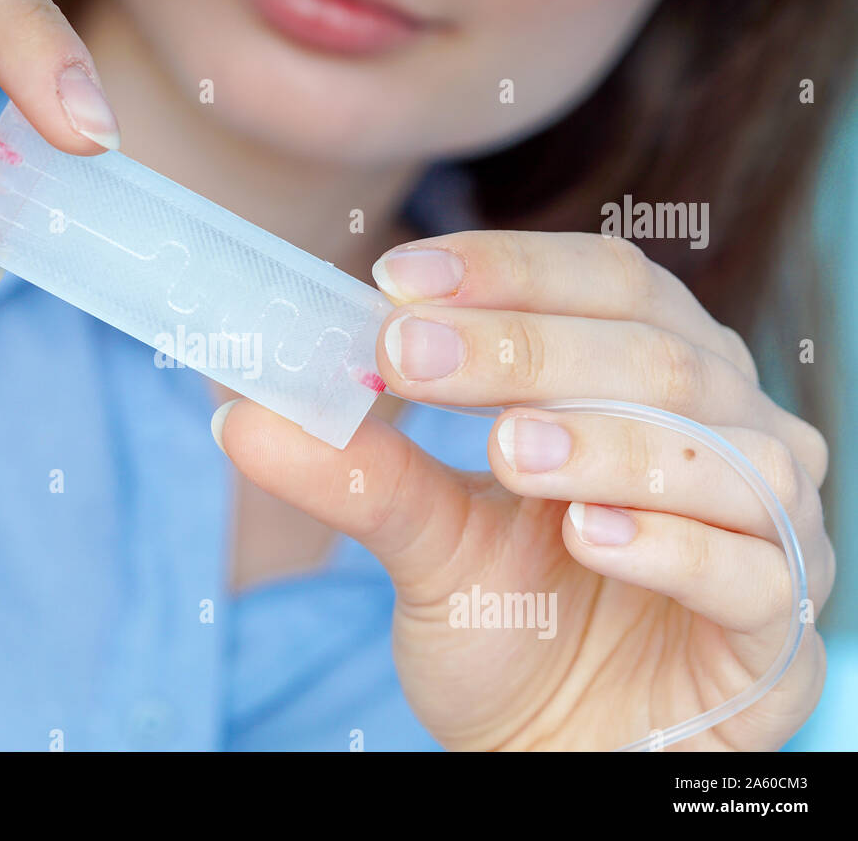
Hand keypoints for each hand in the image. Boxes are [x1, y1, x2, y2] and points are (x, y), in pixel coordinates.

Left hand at [215, 230, 831, 749]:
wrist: (556, 745)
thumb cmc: (512, 626)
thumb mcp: (427, 539)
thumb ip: (359, 473)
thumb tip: (238, 413)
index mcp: (649, 379)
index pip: (603, 284)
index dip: (507, 270)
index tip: (396, 277)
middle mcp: (722, 430)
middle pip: (650, 353)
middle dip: (525, 348)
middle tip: (410, 355)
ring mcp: (762, 524)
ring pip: (714, 450)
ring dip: (603, 441)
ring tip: (507, 453)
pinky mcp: (775, 624)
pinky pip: (749, 568)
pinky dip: (669, 544)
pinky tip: (589, 539)